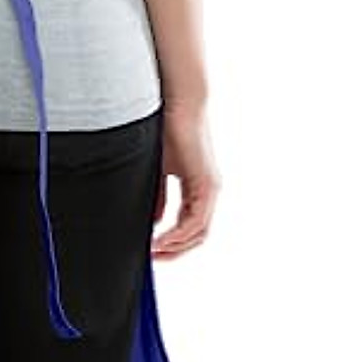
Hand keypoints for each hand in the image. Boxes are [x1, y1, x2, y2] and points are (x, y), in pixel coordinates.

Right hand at [151, 102, 220, 259]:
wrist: (177, 103)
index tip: (150, 249)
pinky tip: (160, 239)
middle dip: (174, 251)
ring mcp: (210, 189)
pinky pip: (196, 221)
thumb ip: (158, 196)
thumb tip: (155, 222)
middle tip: (151, 258)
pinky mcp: (207, 184)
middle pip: (196, 235)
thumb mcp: (158, 170)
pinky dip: (178, 234)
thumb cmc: (166, 128)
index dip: (171, 241)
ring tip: (153, 252)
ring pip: (198, 232)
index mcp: (197, 187)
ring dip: (175, 247)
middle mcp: (208, 191)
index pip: (188, 225)